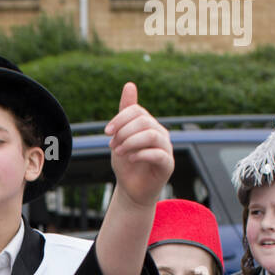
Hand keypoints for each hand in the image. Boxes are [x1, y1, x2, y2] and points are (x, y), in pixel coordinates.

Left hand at [105, 82, 172, 208]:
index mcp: (148, 124)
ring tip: (120, 152)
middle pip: (144, 121)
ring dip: (131, 142)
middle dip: (124, 132)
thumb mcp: (120, 137)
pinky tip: (131, 159)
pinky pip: (158, 154)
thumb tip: (130, 84)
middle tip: (112, 145)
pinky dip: (142, 154)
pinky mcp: (168, 164)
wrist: (131, 190)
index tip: (106, 132)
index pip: (137, 111)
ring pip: (152, 135)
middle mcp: (160, 133)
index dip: (120, 119)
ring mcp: (166, 148)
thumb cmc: (126, 163)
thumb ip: (125, 113)